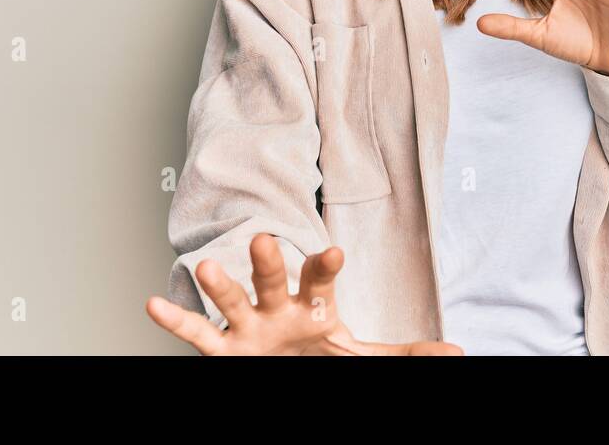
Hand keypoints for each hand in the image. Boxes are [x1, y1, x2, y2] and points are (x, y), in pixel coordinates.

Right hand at [145, 232, 464, 355]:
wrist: (283, 369)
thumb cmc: (317, 352)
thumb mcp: (360, 356)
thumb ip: (402, 354)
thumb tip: (456, 352)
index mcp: (312, 303)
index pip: (321, 279)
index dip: (326, 265)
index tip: (336, 250)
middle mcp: (276, 306)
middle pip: (272, 279)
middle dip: (268, 263)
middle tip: (266, 239)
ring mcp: (247, 324)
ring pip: (231, 300)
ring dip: (220, 285)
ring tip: (208, 267)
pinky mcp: (223, 348)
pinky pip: (195, 334)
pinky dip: (175, 320)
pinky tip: (153, 302)